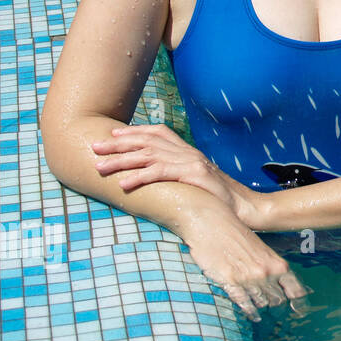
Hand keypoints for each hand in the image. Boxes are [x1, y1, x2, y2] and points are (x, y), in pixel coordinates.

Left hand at [91, 124, 268, 225]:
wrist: (246, 209)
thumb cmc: (220, 200)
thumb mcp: (197, 183)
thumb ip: (180, 176)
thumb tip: (158, 179)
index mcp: (189, 152)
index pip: (158, 133)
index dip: (134, 132)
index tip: (112, 135)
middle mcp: (189, 152)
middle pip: (148, 141)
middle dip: (118, 144)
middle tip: (94, 148)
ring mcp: (192, 162)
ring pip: (149, 156)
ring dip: (121, 161)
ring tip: (100, 168)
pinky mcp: (195, 175)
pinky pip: (162, 173)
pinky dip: (140, 177)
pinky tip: (123, 184)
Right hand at [177, 198, 309, 321]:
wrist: (211, 221)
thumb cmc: (235, 231)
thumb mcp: (259, 248)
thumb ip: (270, 264)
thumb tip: (281, 278)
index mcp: (276, 262)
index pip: (294, 288)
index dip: (298, 302)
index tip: (300, 311)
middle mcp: (266, 273)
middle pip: (277, 300)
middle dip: (276, 306)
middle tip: (276, 313)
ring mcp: (248, 279)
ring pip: (261, 303)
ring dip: (262, 308)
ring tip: (263, 314)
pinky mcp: (230, 282)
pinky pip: (243, 303)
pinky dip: (249, 312)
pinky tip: (252, 315)